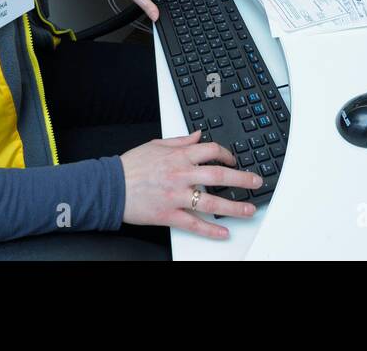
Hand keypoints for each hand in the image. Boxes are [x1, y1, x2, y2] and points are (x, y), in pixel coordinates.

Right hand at [120, 131, 261, 238]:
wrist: (110, 187)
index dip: (227, 155)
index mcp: (178, 156)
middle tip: (256, 182)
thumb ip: (180, 141)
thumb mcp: (156, 145)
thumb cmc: (131, 167)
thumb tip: (198, 134)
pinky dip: (210, 230)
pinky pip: (193, 224)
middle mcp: (180, 175)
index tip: (234, 161)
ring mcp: (176, 196)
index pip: (211, 151)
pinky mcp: (169, 215)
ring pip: (211, 202)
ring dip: (234, 207)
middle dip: (242, 179)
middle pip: (218, 176)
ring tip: (249, 209)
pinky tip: (223, 232)